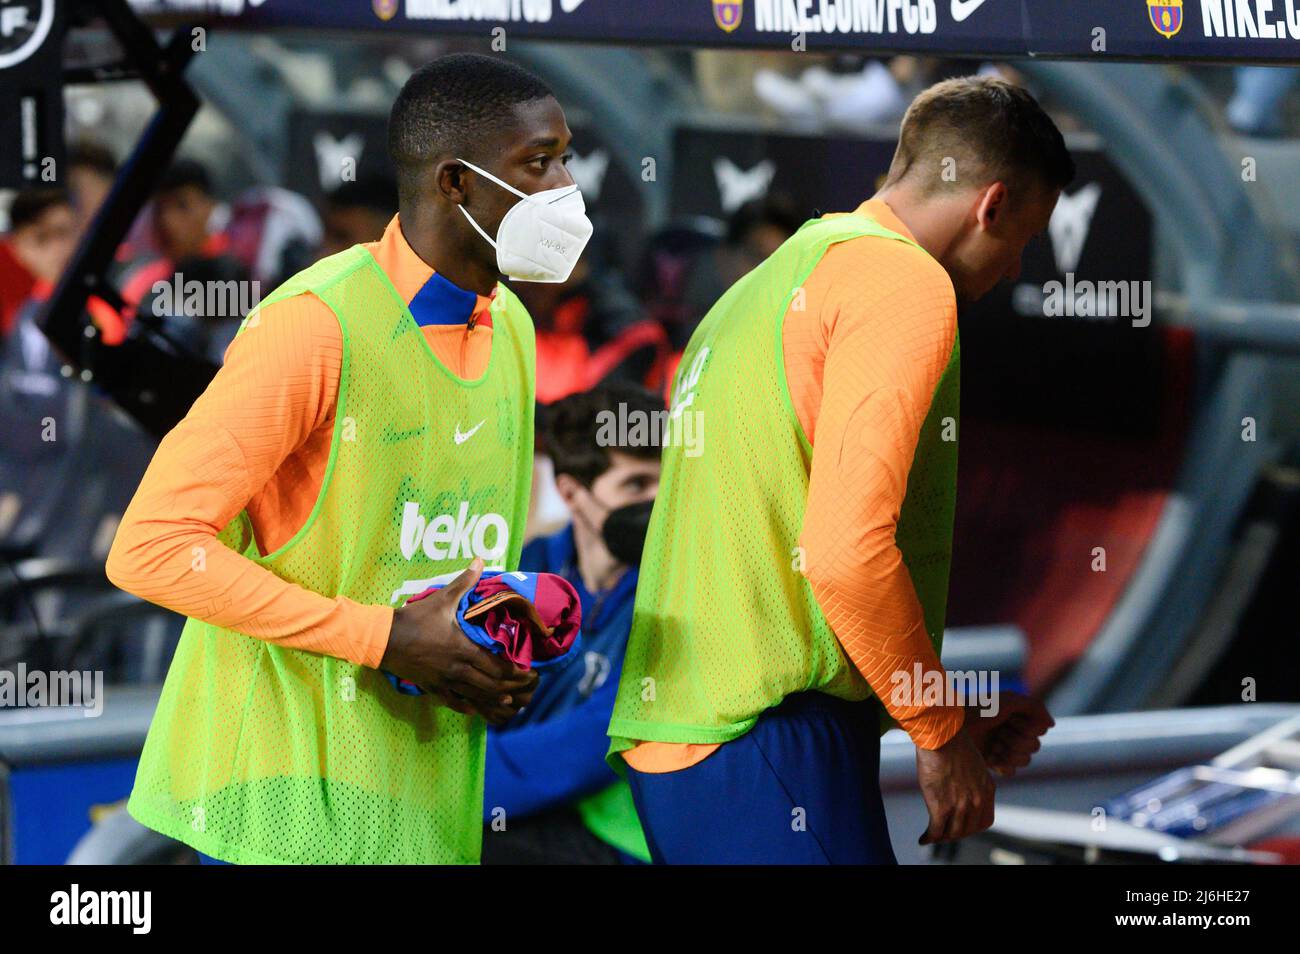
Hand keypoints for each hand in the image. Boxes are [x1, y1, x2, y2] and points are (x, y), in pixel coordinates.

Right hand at [381, 558, 538, 724]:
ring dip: (494, 699)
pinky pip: (454, 703)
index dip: (516, 672)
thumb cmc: (415, 618)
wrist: (384, 639)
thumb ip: (464, 582)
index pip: (498, 667)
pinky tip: (476, 709)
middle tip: (525, 686)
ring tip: (509, 699)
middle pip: (492, 686)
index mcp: (464, 649)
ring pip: (476, 697)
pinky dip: (468, 706)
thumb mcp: (442, 599)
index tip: (528, 672)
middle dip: (511, 687)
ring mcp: (445, 682)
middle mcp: (457, 670)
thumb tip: (480, 560)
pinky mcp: (432, 688)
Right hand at [915, 727, 995, 844]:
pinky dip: (929, 837)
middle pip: (968, 829)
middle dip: (955, 833)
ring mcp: (960, 805)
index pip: (984, 821)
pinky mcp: (941, 806)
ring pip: (952, 833)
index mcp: (986, 788)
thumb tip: (962, 781)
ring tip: (933, 836)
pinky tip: (924, 838)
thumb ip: (972, 776)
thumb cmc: (952, 741)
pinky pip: (936, 830)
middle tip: (944, 832)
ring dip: (942, 837)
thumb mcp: (973, 760)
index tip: (962, 826)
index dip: (972, 827)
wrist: (941, 736)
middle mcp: (977, 800)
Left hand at [963, 691, 1053, 777]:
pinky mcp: (992, 762)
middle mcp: (1011, 732)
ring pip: (1025, 760)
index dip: (1026, 727)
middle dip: (1016, 739)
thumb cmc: (977, 709)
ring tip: (991, 744)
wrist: (952, 727)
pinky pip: (1012, 771)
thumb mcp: (1007, 700)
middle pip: (1034, 746)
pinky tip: (990, 757)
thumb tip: (1051, 725)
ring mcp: (1002, 748)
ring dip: (1008, 751)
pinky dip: (1002, 765)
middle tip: (997, 732)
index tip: (1008, 719)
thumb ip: (1034, 706)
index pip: (1039, 730)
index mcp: (1016, 717)